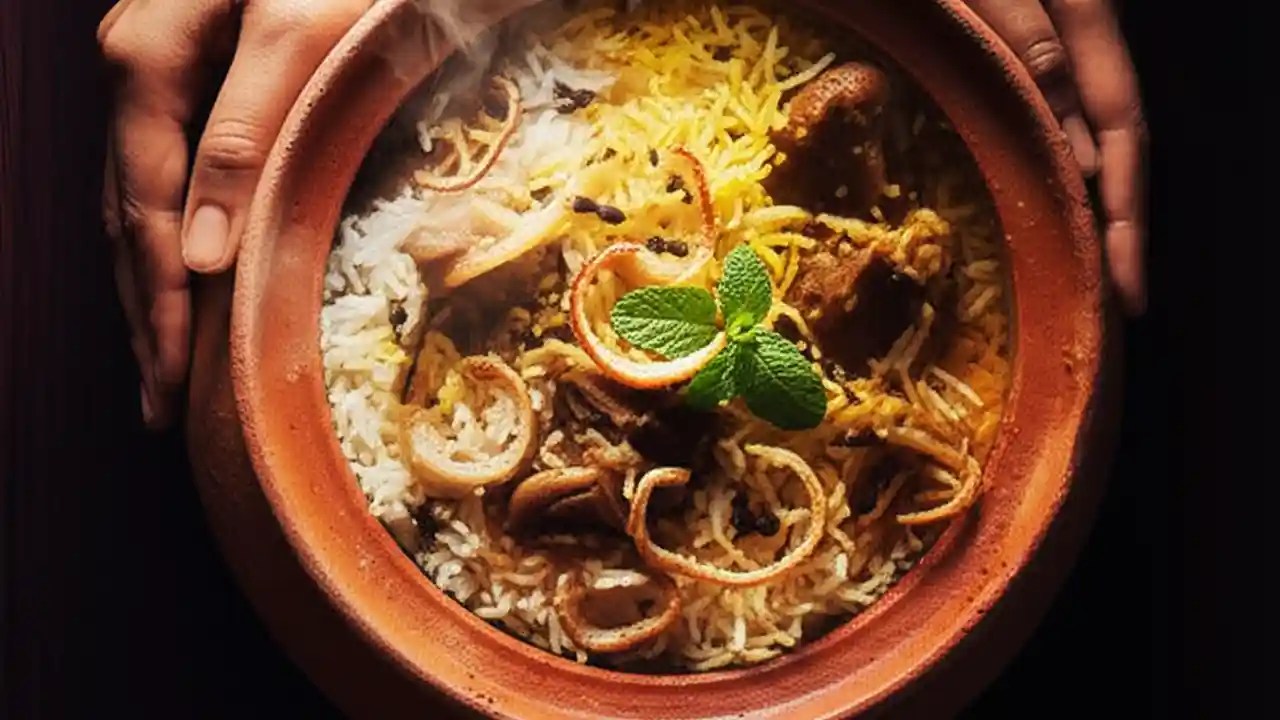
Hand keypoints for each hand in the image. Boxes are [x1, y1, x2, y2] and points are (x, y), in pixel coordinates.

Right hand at [98, 0, 372, 428]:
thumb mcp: (298, 38)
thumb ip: (244, 135)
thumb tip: (203, 254)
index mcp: (149, 59)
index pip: (143, 208)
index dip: (156, 301)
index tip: (168, 380)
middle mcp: (140, 67)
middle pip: (130, 213)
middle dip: (145, 311)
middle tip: (158, 404)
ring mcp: (163, 71)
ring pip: (142, 198)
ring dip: (150, 286)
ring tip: (161, 366)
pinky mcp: (198, 75)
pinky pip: (168, 173)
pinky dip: (174, 240)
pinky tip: (187, 283)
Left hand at [965, 0, 1147, 314]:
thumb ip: (1032, 52)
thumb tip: (1082, 154)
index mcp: (1088, 18)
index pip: (1124, 134)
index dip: (1130, 216)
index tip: (1130, 286)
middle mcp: (1083, 33)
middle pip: (1119, 140)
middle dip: (1122, 223)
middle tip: (1117, 300)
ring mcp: (1055, 36)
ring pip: (1087, 131)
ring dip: (1093, 201)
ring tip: (1091, 269)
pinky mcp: (1019, 41)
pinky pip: (1049, 111)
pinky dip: (1055, 163)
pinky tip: (1048, 199)